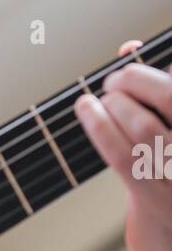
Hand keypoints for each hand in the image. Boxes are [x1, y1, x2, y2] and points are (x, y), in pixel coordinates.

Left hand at [75, 38, 171, 250]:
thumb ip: (156, 100)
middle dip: (137, 80)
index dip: (156, 66)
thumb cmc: (170, 187)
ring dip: (116, 103)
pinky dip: (100, 127)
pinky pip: (124, 157)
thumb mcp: (170, 145)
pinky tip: (87, 111)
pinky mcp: (157, 202)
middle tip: (113, 78)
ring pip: (146, 127)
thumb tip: (130, 48)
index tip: (130, 51)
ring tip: (98, 96)